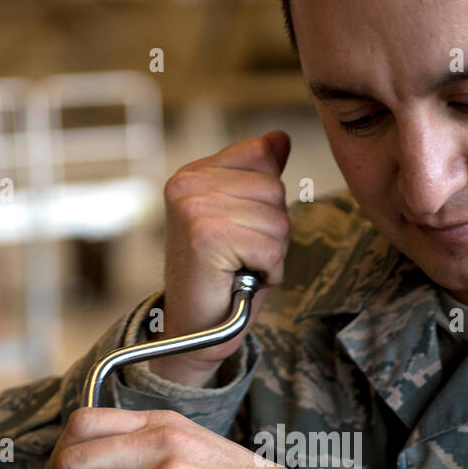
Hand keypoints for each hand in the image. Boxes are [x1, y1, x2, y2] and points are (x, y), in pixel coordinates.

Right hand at [158, 130, 290, 385]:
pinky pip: (272, 247)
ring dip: (271, 253)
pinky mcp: (206, 236)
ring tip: (239, 267)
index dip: (266, 201)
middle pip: (275, 189)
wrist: (196, 331)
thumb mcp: (244, 218)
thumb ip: (258, 176)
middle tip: (240, 255)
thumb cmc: (221, 279)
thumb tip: (280, 138)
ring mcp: (194, 208)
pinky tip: (240, 279)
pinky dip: (268, 271)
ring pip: (278, 220)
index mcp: (193, 173)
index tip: (239, 228)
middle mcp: (187, 184)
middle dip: (272, 230)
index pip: (261, 155)